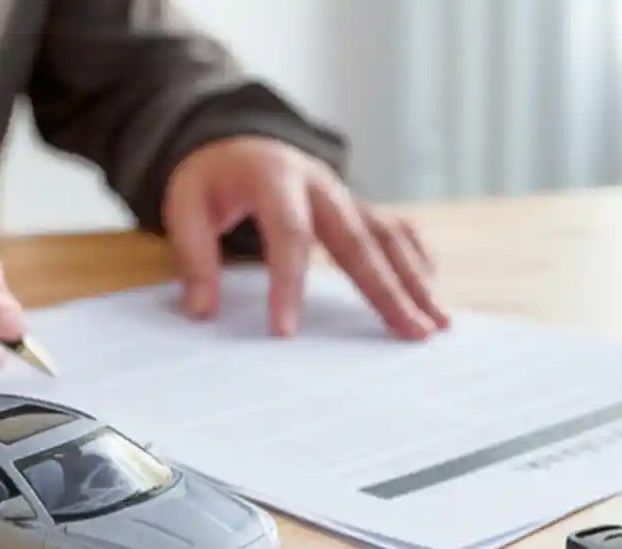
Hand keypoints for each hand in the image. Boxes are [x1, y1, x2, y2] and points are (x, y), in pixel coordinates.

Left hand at [161, 136, 449, 338]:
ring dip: (417, 282)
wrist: (242, 142)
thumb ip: (193, 254)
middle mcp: (322, 186)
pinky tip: (432, 296)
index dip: (288, 283)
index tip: (285, 332)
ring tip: (437, 324)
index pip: (288, 234)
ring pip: (390, 237)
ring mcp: (348, 196)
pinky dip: (419, 263)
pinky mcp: (361, 208)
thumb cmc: (215, 180)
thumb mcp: (184, 204)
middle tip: (411, 332)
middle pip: (359, 240)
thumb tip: (202, 310)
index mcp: (275, 178)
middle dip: (387, 289)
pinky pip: (399, 233)